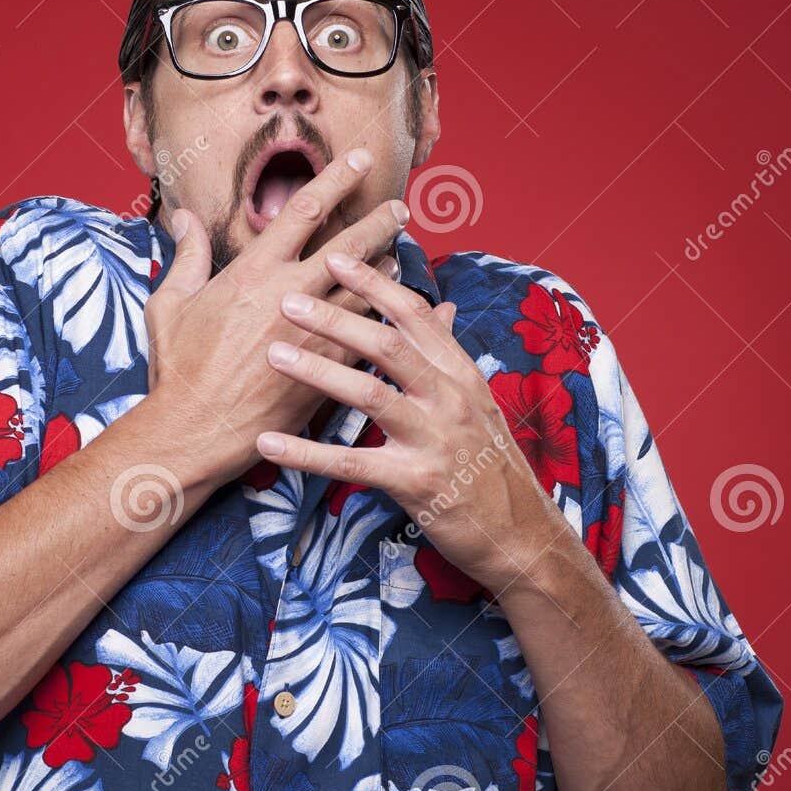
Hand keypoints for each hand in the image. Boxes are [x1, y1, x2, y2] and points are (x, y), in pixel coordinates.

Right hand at [143, 148, 409, 485]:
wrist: (196, 429)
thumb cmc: (178, 368)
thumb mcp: (169, 304)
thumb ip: (185, 256)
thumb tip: (183, 217)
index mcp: (254, 272)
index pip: (304, 210)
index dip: (337, 180)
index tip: (359, 161)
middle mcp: (292, 295)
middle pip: (351, 244)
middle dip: (380, 220)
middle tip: (401, 207)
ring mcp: (316, 333)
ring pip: (368, 289)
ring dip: (387, 269)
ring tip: (398, 253)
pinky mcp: (330, 368)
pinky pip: (371, 335)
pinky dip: (387, 318)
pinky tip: (397, 310)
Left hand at [252, 252, 568, 586]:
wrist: (520, 533)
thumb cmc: (490, 465)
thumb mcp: (477, 402)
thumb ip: (449, 356)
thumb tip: (440, 307)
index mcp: (460, 374)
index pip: (415, 316)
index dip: (374, 284)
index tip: (334, 257)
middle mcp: (450, 399)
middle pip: (388, 345)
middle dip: (335, 317)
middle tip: (288, 298)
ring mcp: (435, 439)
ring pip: (371, 394)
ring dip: (319, 372)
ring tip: (275, 354)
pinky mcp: (416, 482)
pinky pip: (352, 464)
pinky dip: (306, 454)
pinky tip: (269, 443)